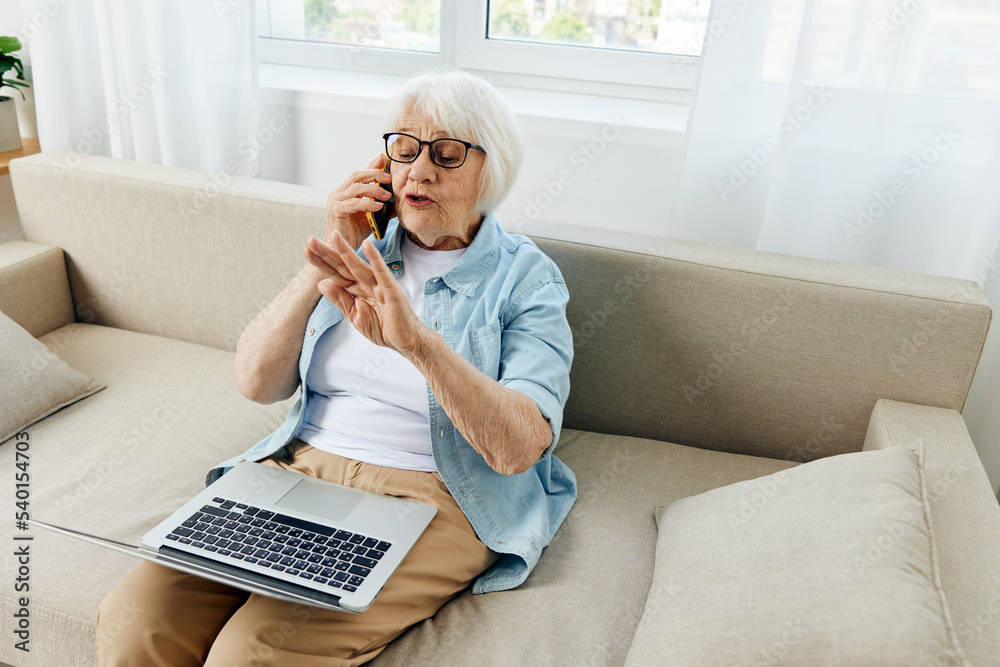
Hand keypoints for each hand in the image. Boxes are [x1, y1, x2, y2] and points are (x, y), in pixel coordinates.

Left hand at [304, 231, 426, 354]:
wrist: (406, 341)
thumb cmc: (384, 329)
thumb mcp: (355, 317)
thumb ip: (340, 300)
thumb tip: (321, 283)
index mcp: (356, 290)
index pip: (335, 273)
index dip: (321, 262)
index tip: (306, 250)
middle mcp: (366, 283)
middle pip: (343, 266)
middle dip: (327, 253)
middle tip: (311, 240)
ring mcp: (379, 285)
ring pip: (359, 266)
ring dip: (347, 251)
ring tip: (334, 236)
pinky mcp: (392, 290)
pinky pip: (381, 273)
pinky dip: (375, 259)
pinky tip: (367, 245)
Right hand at [322, 153, 393, 249]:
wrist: (340, 249)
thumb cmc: (354, 233)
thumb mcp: (371, 217)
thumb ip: (381, 208)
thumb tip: (396, 202)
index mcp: (346, 191)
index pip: (360, 174)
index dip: (372, 166)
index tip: (385, 158)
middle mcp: (339, 193)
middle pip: (357, 176)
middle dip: (375, 174)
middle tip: (390, 177)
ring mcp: (335, 200)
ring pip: (356, 188)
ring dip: (374, 189)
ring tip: (387, 195)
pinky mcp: (335, 210)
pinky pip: (353, 203)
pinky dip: (367, 203)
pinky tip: (378, 206)